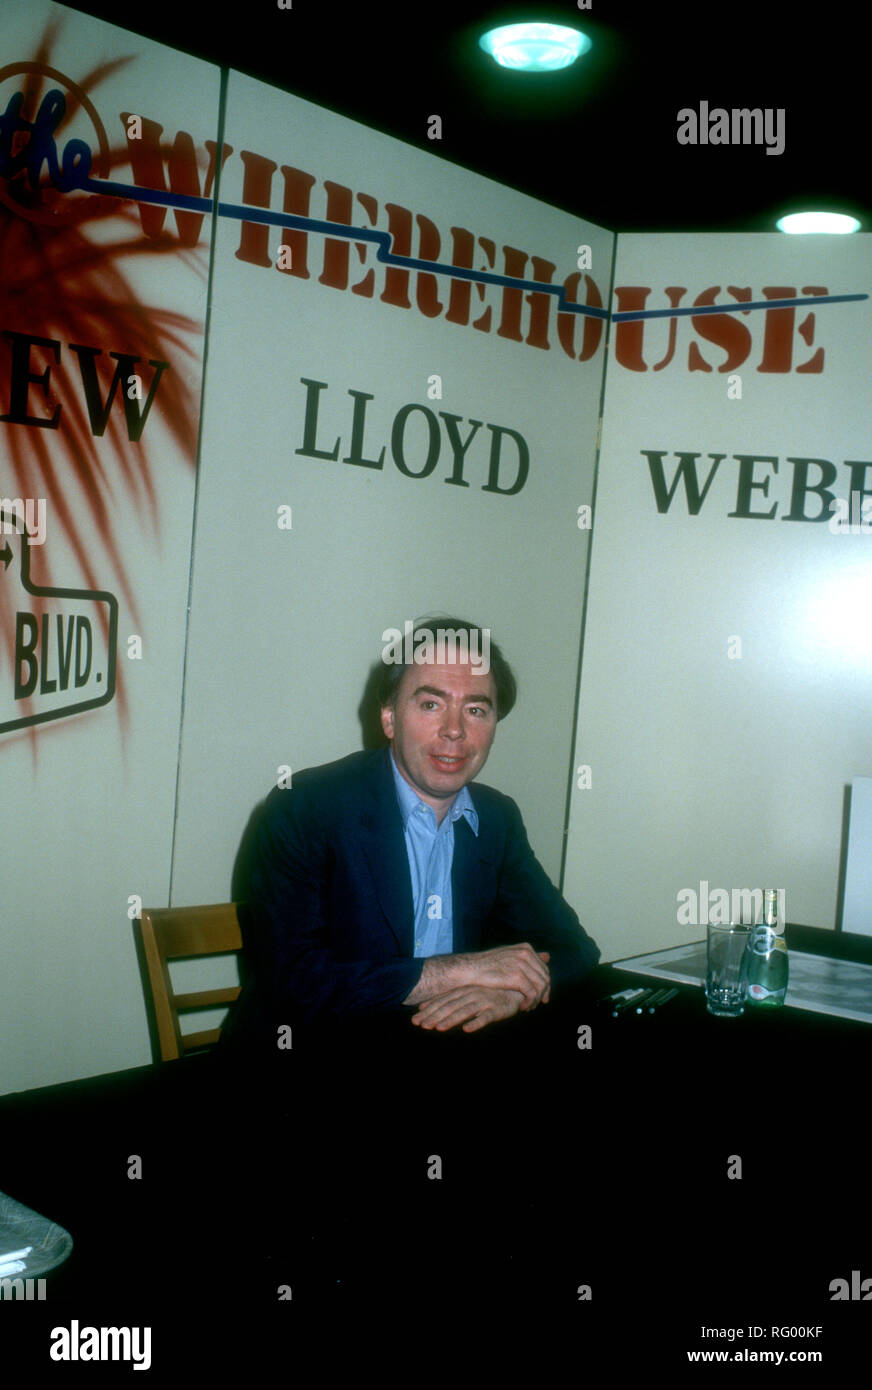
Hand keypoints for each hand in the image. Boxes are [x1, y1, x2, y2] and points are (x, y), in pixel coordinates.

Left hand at [410, 985, 524, 1032]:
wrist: (517, 987)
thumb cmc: (490, 991)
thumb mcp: (468, 993)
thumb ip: (450, 999)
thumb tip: (426, 1007)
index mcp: (463, 990)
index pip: (443, 1000)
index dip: (430, 1009)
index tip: (416, 1018)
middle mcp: (471, 993)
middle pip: (450, 1006)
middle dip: (434, 1015)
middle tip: (420, 1025)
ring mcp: (483, 1001)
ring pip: (464, 1011)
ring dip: (451, 1020)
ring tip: (438, 1028)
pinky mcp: (496, 1009)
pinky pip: (485, 1017)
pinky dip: (476, 1022)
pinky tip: (467, 1029)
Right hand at [459, 944, 550, 1008]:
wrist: (471, 970)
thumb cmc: (488, 965)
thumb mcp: (510, 956)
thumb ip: (529, 957)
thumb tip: (548, 955)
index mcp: (526, 948)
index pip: (544, 968)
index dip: (544, 984)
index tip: (540, 996)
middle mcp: (526, 953)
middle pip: (545, 977)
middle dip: (543, 993)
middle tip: (535, 1004)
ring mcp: (522, 964)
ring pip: (541, 986)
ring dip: (536, 1000)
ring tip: (528, 1007)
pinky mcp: (518, 977)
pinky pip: (532, 993)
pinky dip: (530, 1003)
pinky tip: (523, 1007)